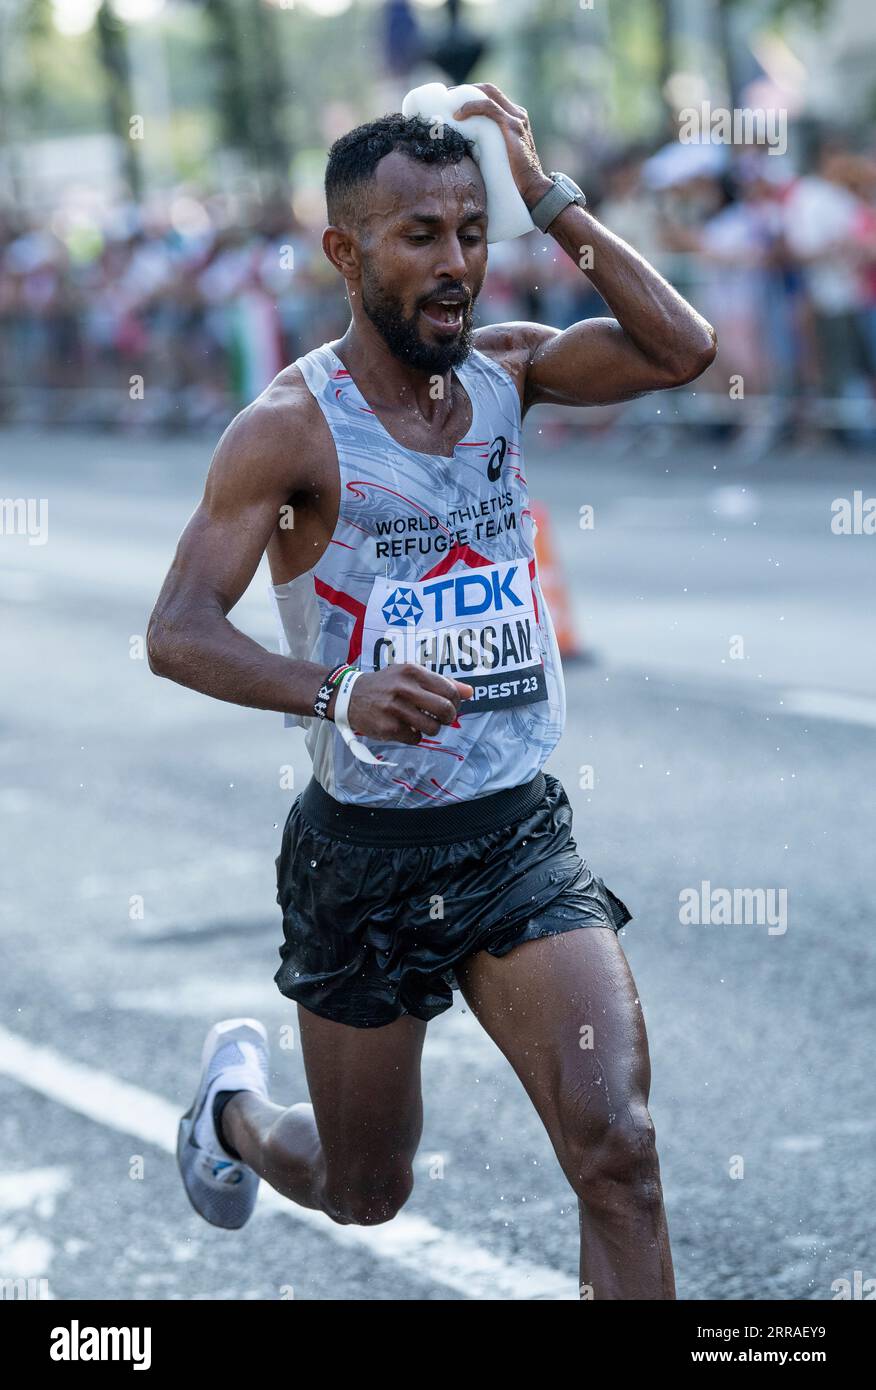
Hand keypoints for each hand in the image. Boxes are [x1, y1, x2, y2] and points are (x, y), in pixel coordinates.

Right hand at [336, 665, 473, 746]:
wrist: (350, 696)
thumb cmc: (387, 685)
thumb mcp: (411, 676)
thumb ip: (441, 682)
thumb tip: (471, 692)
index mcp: (412, 672)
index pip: (449, 690)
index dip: (455, 702)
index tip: (449, 705)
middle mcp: (403, 688)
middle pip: (445, 710)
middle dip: (448, 718)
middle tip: (440, 718)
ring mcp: (394, 709)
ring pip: (433, 728)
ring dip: (431, 729)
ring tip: (421, 723)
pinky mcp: (387, 728)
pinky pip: (416, 739)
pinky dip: (414, 736)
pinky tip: (404, 727)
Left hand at [451, 82, 548, 204]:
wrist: (533, 188)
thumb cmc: (514, 179)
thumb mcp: (499, 155)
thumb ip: (488, 144)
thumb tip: (463, 146)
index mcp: (515, 118)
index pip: (491, 97)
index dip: (472, 94)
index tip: (453, 100)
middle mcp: (517, 114)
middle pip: (489, 90)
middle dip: (466, 89)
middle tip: (447, 97)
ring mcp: (516, 118)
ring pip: (488, 94)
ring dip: (466, 95)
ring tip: (449, 103)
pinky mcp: (512, 126)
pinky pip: (489, 108)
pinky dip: (471, 107)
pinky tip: (458, 115)